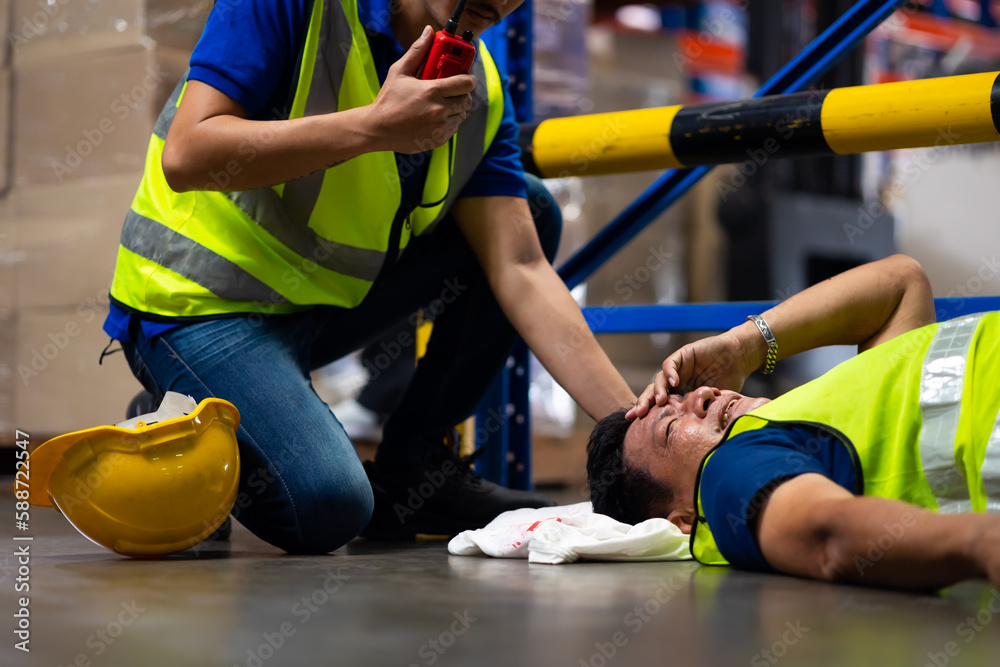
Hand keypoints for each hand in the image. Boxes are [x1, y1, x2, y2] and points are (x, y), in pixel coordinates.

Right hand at [366, 26, 476, 153]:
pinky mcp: (438, 140)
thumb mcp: (399, 71)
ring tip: (440, 105)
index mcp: (432, 91)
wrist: (377, 129)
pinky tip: (434, 118)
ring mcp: (439, 127)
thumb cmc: (388, 99)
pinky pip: (453, 129)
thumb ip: (417, 51)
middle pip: (467, 100)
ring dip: (455, 109)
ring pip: (461, 115)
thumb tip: (428, 32)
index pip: (466, 83)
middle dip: (462, 94)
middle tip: (452, 92)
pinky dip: (448, 123)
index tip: (467, 78)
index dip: (469, 79)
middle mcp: (439, 110)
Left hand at [625, 328, 760, 419]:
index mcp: (680, 396)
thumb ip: (704, 417)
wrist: (740, 358)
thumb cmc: (731, 381)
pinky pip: (670, 364)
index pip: (658, 405)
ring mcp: (678, 369)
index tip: (634, 425)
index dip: (647, 413)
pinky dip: (670, 373)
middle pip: (653, 392)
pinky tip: (673, 382)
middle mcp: (676, 382)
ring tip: (660, 401)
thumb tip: (697, 442)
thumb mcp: (715, 405)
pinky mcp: (682, 355)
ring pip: (659, 379)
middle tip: (638, 414)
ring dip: (658, 390)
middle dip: (644, 403)